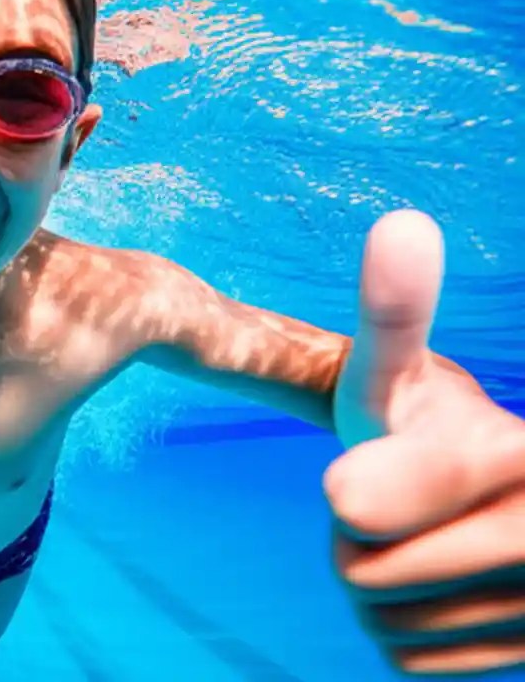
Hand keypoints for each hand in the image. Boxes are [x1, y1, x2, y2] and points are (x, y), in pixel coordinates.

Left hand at [327, 209, 524, 674]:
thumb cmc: (424, 419)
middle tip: (393, 502)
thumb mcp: (399, 370)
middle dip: (355, 538)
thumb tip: (399, 225)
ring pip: (380, 622)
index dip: (360, 492)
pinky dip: (400, 632)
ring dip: (375, 587)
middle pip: (360, 573)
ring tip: (419, 539)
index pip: (369, 506)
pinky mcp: (522, 660)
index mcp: (519, 459)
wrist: (491, 500)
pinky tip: (433, 588)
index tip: (356, 484)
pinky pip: (403, 660)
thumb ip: (394, 313)